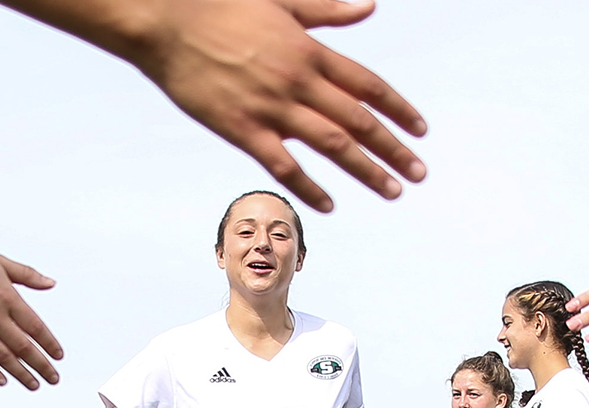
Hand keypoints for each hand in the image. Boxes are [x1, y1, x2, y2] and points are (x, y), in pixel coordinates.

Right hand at [0, 243, 61, 391]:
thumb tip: (51, 283)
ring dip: (21, 374)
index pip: (35, 327)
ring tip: (34, 385)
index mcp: (6, 297)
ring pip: (3, 357)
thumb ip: (27, 275)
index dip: (49, 343)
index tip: (58, 355)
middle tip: (53, 378)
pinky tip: (2, 381)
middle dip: (41, 365)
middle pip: (23, 347)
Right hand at [124, 0, 426, 212]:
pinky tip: (329, 205)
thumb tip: (368, 8)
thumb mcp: (282, 1)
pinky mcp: (242, 129)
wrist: (167, 21)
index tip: (420, 131)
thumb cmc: (220, 5)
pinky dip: (310, 187)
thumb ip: (327, 11)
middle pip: (359, 121)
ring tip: (392, 191)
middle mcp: (299, 81)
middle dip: (394, 149)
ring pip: (332, 145)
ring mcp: (272, 107)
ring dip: (366, 171)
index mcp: (310, 50)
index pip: (368, 86)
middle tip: (419, 173)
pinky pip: (284, 165)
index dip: (398, 110)